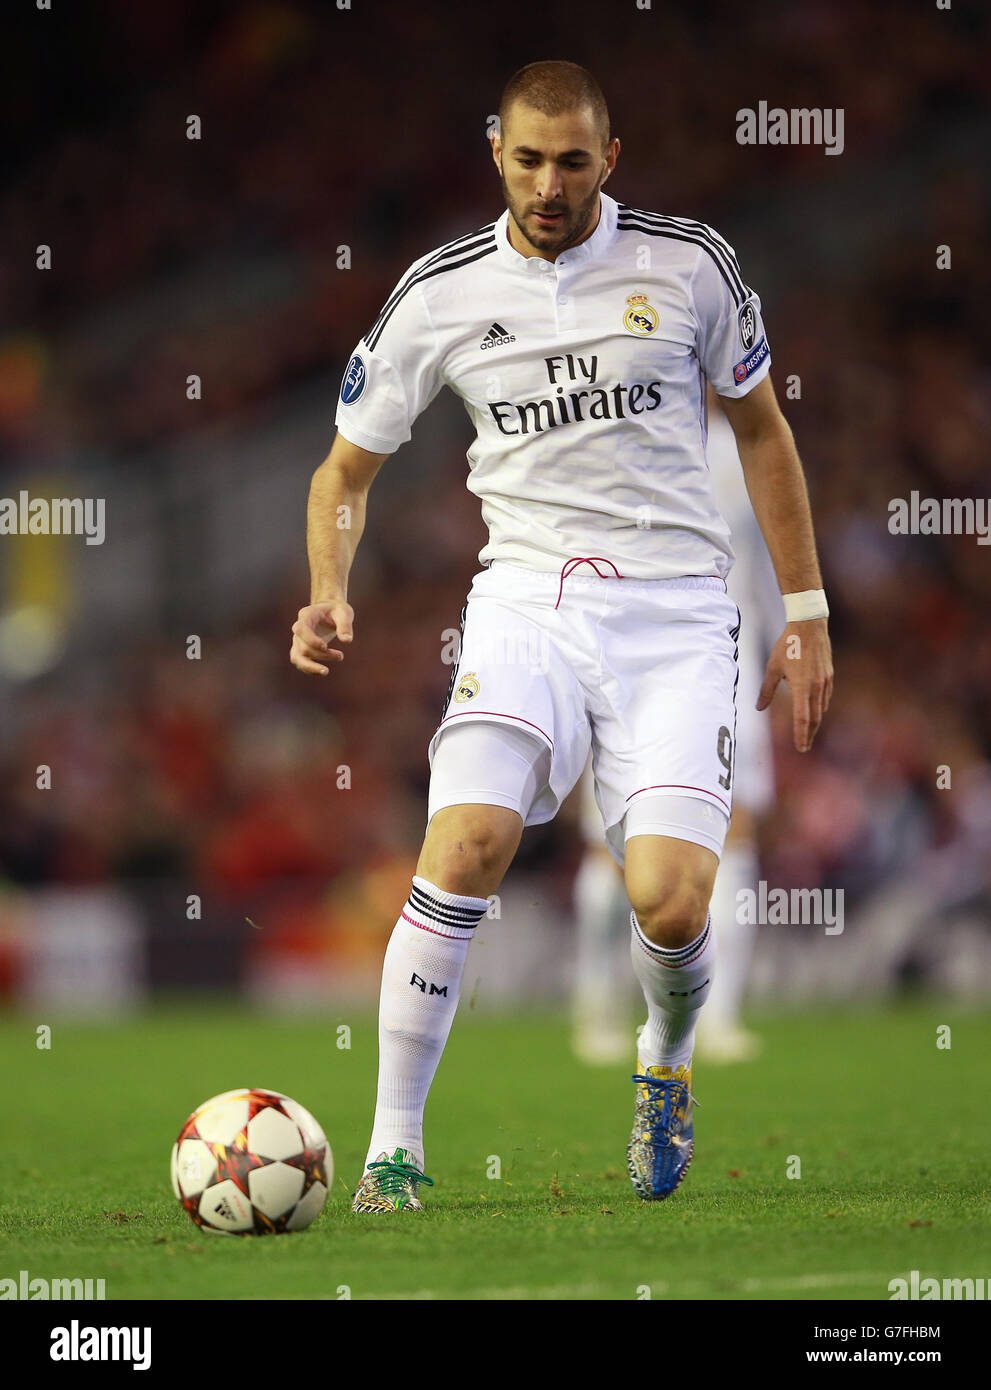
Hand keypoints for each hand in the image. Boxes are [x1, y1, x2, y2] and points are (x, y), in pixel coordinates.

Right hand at [290, 600, 353, 674]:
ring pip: (297, 657)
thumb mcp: (344, 613)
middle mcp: (298, 628)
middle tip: (341, 656)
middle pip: (302, 646)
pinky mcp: (302, 649)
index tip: (325, 646)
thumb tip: (347, 640)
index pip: (301, 629)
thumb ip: (345, 625)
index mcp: (306, 615)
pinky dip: (310, 669)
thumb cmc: (337, 611)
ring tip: (326, 672)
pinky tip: (323, 671)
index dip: (311, 640)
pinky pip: (300, 662)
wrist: (331, 611)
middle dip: (319, 654)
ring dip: (310, 667)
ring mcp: (298, 640)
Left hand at [756, 617, 832, 751]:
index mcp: (801, 686)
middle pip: (814, 718)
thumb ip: (766, 690)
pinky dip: (820, 707)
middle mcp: (816, 687)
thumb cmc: (788, 645)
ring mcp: (825, 681)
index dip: (801, 735)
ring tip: (808, 732)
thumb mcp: (772, 668)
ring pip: (821, 708)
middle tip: (804, 747)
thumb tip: (759, 708)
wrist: (809, 626)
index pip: (802, 718)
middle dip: (809, 734)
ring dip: (815, 722)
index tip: (800, 748)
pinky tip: (815, 710)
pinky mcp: (829, 675)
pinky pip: (825, 697)